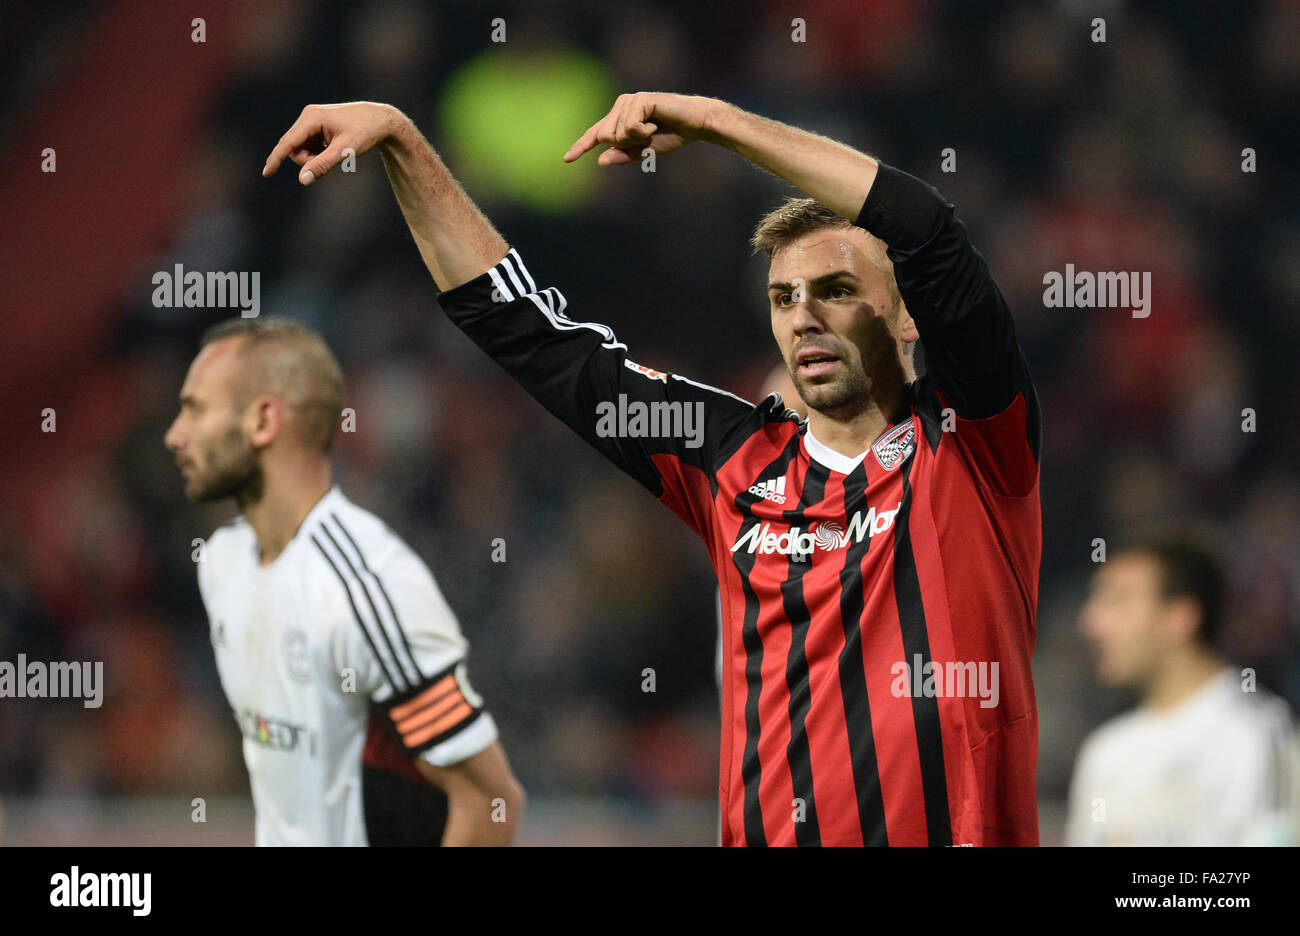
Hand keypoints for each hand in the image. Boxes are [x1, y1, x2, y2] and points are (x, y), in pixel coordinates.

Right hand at [262, 102, 405, 184]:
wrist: (381, 120)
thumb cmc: (365, 133)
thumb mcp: (344, 152)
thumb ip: (322, 166)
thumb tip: (302, 180)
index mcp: (311, 118)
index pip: (288, 143)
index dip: (276, 159)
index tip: (266, 174)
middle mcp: (308, 116)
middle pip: (294, 148)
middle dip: (308, 160)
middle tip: (331, 161)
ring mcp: (311, 120)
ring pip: (301, 148)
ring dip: (314, 158)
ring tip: (336, 153)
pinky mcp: (316, 125)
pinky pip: (309, 146)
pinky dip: (319, 153)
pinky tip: (335, 148)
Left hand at [562, 92, 720, 166]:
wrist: (693, 125)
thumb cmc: (670, 135)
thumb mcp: (643, 152)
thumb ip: (622, 156)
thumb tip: (600, 160)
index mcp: (619, 119)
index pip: (596, 135)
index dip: (581, 147)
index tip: (567, 159)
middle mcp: (620, 107)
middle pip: (604, 136)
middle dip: (624, 144)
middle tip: (646, 136)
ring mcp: (628, 101)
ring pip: (615, 133)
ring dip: (636, 138)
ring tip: (653, 128)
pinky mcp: (638, 99)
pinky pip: (629, 126)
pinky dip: (643, 131)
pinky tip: (655, 122)